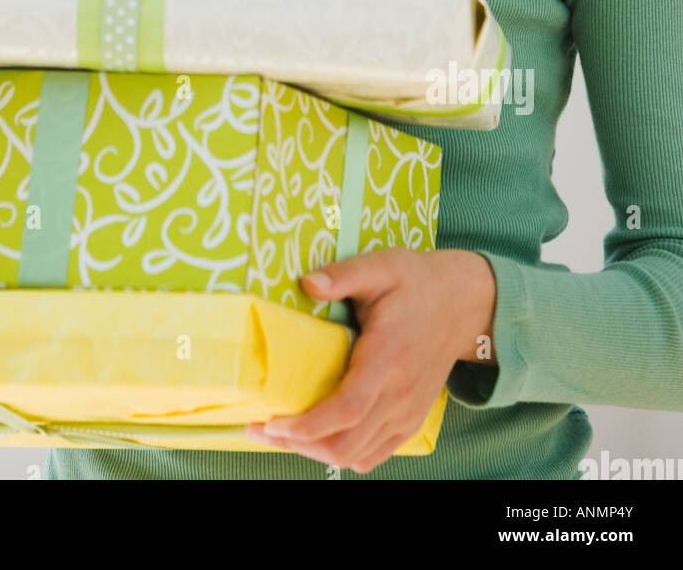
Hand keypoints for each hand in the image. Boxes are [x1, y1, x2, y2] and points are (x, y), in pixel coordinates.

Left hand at [246, 248, 496, 472]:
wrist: (463, 303)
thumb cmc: (416, 282)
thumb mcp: (380, 266)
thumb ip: (343, 275)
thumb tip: (307, 283)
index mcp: (387, 357)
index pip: (347, 409)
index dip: (307, 425)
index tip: (271, 422)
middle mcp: (399, 395)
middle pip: (345, 444)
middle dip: (297, 444)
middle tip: (260, 428)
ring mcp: (407, 413)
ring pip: (356, 456)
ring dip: (315, 452)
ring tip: (282, 433)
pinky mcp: (411, 421)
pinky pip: (373, 455)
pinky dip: (342, 455)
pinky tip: (318, 437)